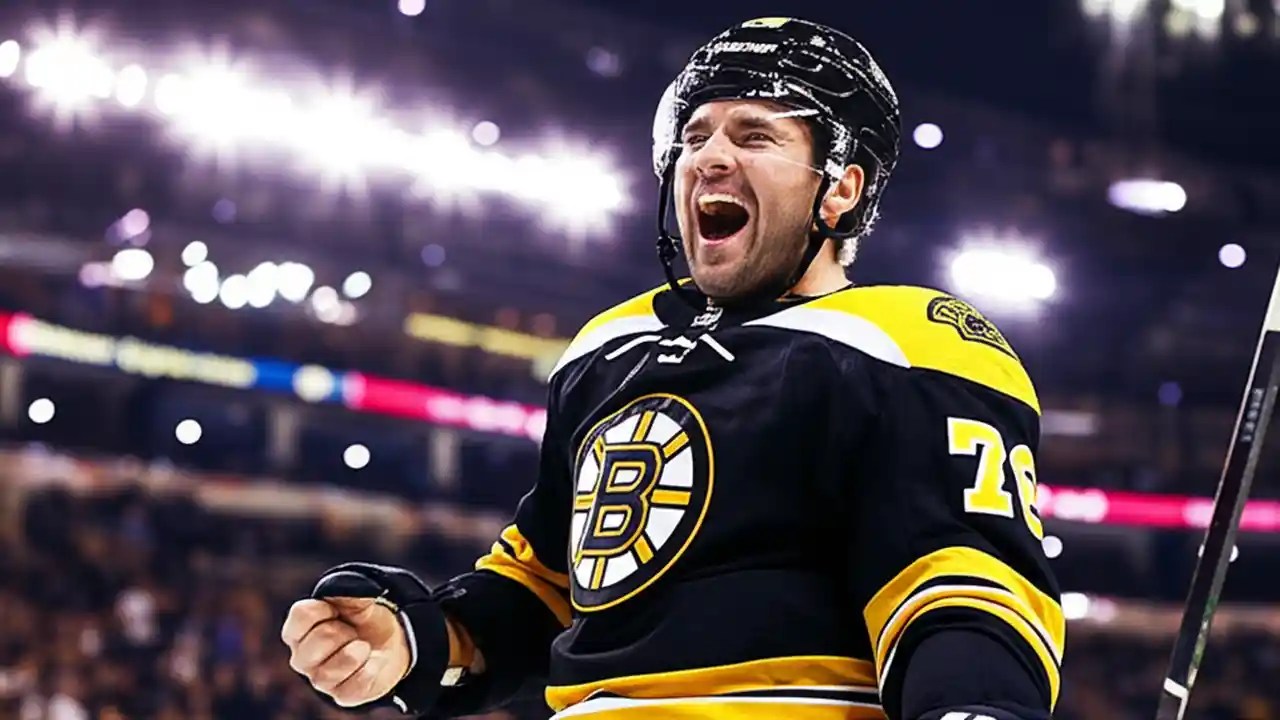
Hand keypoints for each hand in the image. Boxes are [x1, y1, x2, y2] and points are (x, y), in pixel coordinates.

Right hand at [281, 596, 410, 707]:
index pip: (300, 616)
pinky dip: (368, 671)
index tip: (336, 610)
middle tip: (352, 631)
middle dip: (340, 633)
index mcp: (300, 630)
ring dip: (354, 653)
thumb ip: (348, 591)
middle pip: (313, 646)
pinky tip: (372, 661)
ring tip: (363, 646)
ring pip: (326, 673)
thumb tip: (350, 588)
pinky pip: (350, 688)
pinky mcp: (342, 694)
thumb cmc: (364, 618)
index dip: (325, 609)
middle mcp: (303, 657)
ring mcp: (320, 679)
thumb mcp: (358, 598)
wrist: (392, 641)